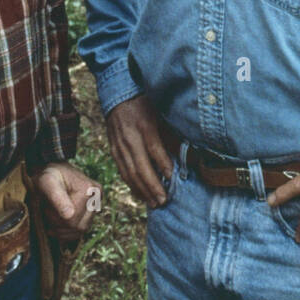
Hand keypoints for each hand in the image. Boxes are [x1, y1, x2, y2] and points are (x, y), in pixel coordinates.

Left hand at [29, 161, 100, 239]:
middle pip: (78, 227)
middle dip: (59, 225)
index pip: (71, 220)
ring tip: (52, 215)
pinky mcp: (93, 210)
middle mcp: (97, 196)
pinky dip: (69, 231)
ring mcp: (97, 204)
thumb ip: (56, 197)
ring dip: (63, 229)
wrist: (54, 170)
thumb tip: (69, 215)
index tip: (45, 208)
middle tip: (47, 212)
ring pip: (81, 231)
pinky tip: (59, 223)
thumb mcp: (47, 182)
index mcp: (88, 189)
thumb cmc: (48, 175)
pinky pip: (82, 229)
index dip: (54, 219)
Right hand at [105, 94, 173, 208]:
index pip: (154, 148)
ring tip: (154, 203)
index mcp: (144, 126)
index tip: (172, 178)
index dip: (163, 164)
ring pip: (130, 172)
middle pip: (140, 165)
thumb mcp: (160, 114)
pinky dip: (131, 185)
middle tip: (163, 201)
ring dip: (142, 190)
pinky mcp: (114, 150)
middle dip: (152, 186)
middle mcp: (130, 137)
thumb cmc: (145, 105)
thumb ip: (170, 134)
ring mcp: (119, 145)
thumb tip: (185, 155)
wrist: (118, 96)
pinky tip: (140, 195)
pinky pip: (122, 171)